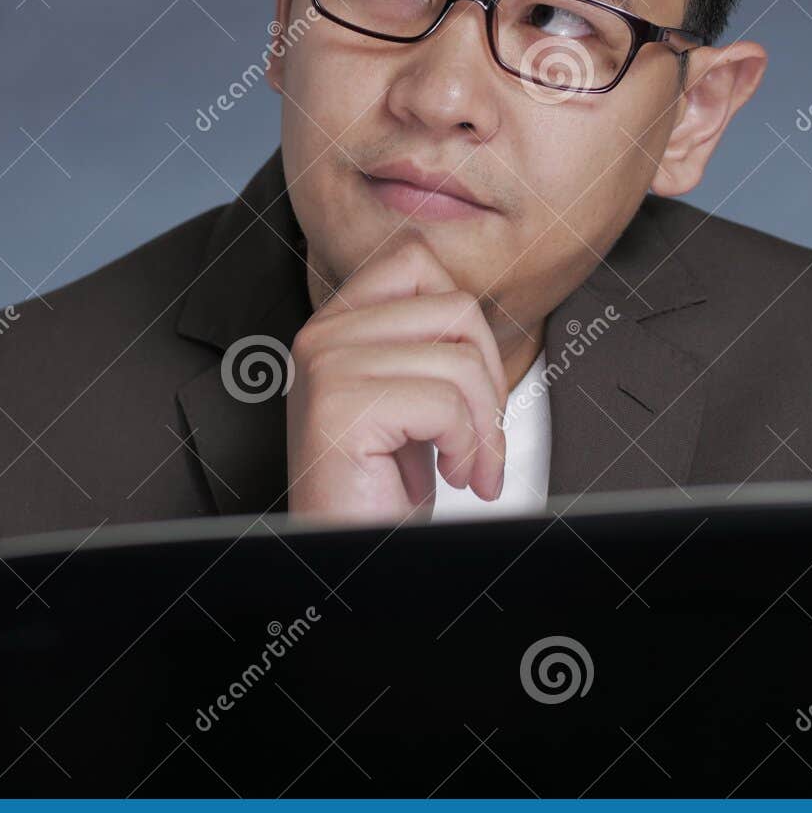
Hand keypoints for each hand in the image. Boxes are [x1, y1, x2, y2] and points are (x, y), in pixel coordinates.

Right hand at [285, 237, 507, 522]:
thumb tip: (472, 304)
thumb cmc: (383, 488)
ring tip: (469, 468)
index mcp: (335, 323)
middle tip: (481, 440)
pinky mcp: (339, 406)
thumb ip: (426, 340)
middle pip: (455, 306)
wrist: (353, 552)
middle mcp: (321, 335)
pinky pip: (445, 403)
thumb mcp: (409, 396)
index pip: (417, 260)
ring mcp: (325, 365)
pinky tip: (451, 478)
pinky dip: (468, 448)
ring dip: (484, 427)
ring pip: (460, 359)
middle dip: (490, 381)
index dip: (467, 324)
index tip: (468, 388)